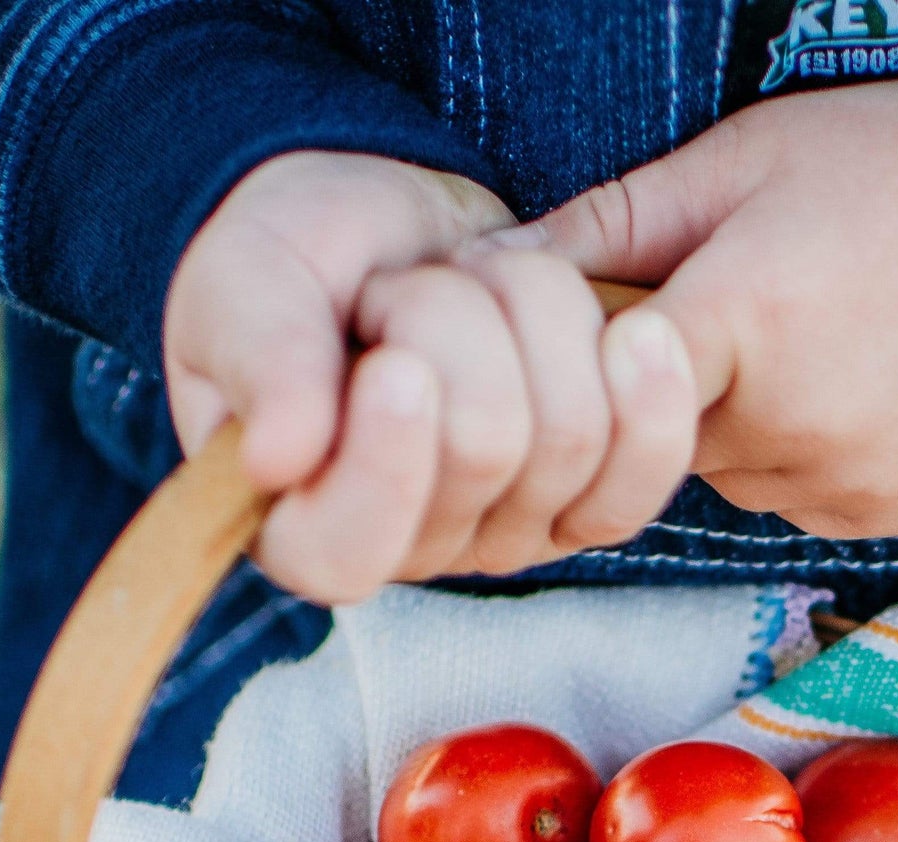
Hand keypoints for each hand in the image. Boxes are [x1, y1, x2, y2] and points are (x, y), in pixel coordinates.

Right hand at [163, 152, 698, 602]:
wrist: (393, 233)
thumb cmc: (301, 268)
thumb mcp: (249, 285)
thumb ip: (264, 362)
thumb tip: (281, 458)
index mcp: (300, 526)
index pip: (350, 553)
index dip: (387, 467)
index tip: (393, 366)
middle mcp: (410, 551)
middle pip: (483, 450)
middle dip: (453, 320)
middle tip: (406, 286)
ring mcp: (506, 535)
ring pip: (569, 433)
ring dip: (533, 313)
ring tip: (476, 285)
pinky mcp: (585, 503)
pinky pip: (644, 474)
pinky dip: (648, 387)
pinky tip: (635, 334)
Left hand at [516, 45, 897, 538]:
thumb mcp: (742, 159)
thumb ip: (606, 226)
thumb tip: (482, 274)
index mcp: (742, 321)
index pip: (604, 386)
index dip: (608, 357)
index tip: (636, 318)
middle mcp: (791, 424)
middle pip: (665, 441)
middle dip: (686, 387)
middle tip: (759, 306)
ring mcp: (848, 482)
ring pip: (734, 479)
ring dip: (749, 431)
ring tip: (825, 343)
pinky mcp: (892, 516)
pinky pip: (803, 503)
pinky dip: (814, 461)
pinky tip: (867, 388)